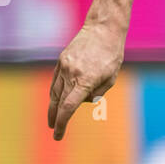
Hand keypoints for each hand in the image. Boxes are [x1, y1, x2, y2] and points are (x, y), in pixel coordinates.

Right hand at [48, 21, 125, 140]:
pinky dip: (55, 92)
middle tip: (54, 131)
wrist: (103, 29)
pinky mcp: (61, 60)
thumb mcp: (111, 78)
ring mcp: (64, 66)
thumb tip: (82, 101)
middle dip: (56, 119)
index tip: (58, 134)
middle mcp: (71, 73)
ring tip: (53, 119)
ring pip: (55, 92)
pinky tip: (55, 100)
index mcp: (85, 80)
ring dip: (53, 107)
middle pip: (59, 102)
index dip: (62, 123)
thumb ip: (96, 93)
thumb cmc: (112, 55)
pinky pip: (55, 81)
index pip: (69, 107)